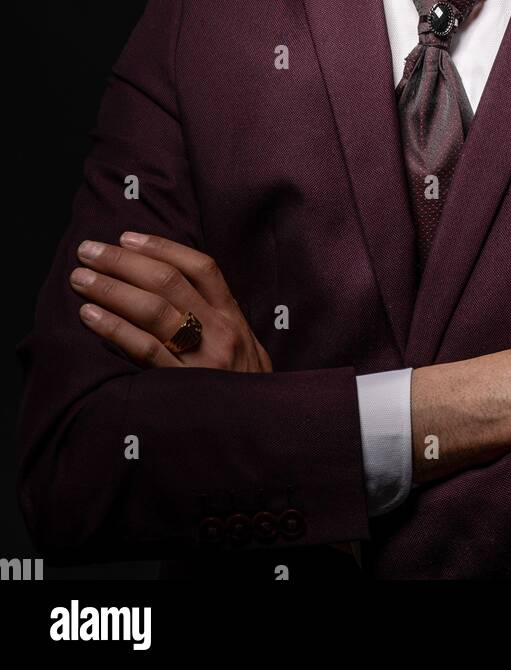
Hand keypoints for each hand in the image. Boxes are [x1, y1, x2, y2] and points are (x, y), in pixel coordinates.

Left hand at [68, 232, 272, 371]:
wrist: (263, 438)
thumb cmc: (245, 391)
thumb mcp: (245, 348)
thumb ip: (216, 321)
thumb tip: (173, 291)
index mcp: (234, 317)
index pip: (200, 267)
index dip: (162, 247)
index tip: (127, 237)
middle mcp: (220, 331)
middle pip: (168, 282)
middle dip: (123, 261)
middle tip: (88, 250)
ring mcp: (203, 358)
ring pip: (153, 310)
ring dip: (111, 288)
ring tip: (81, 278)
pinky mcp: (183, 387)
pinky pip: (144, 350)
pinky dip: (114, 328)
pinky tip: (89, 315)